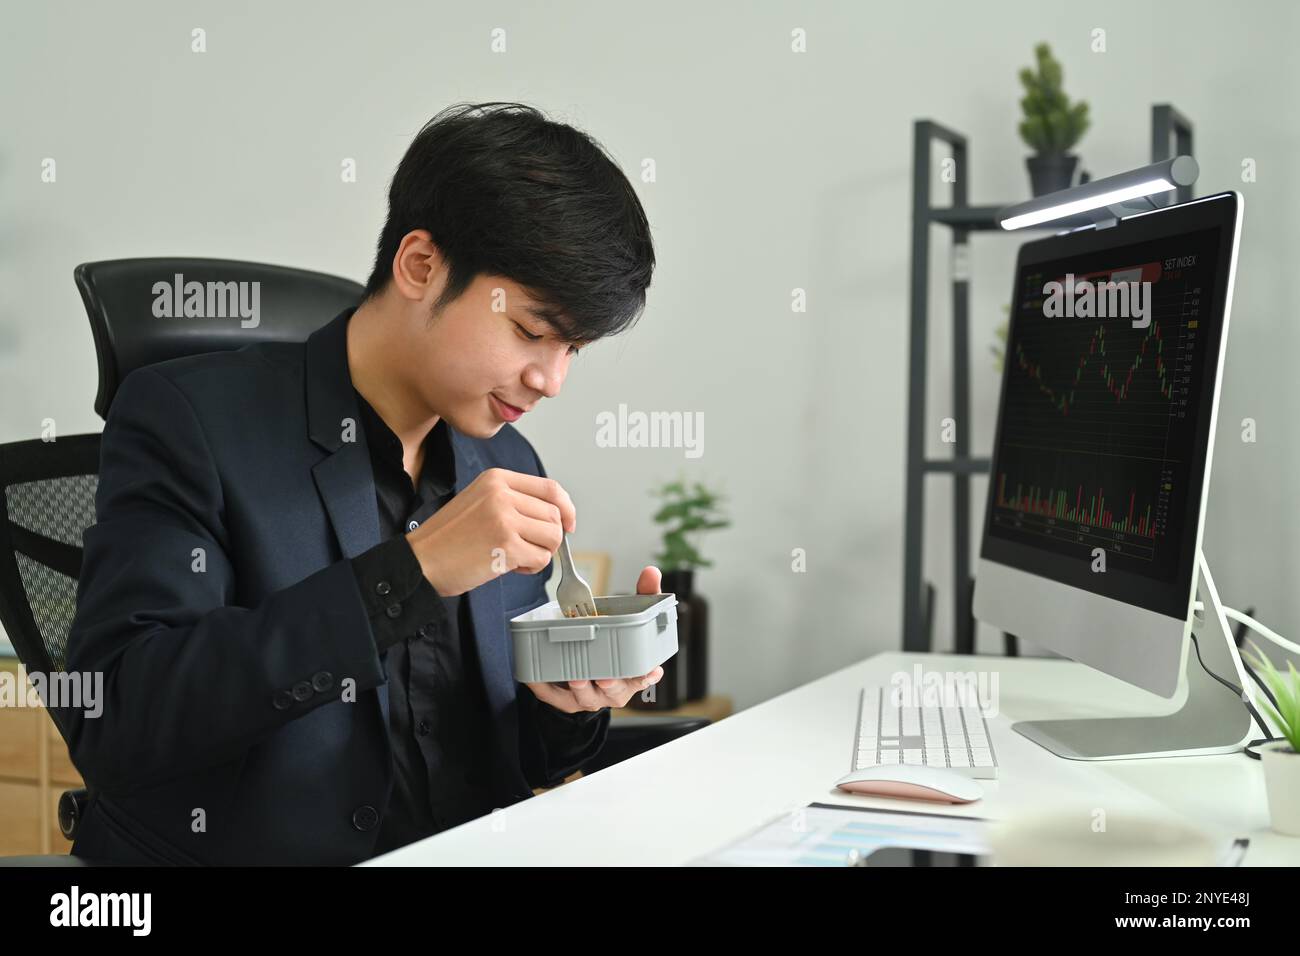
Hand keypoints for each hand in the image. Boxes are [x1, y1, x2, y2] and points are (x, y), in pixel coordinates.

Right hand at [405, 467, 575, 595]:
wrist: (421, 561)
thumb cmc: (448, 538)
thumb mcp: (480, 502)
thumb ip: (514, 501)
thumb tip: (556, 515)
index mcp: (496, 479)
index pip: (550, 489)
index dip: (566, 508)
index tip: (568, 524)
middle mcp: (502, 494)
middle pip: (555, 515)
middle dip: (549, 538)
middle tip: (526, 549)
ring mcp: (505, 519)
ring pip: (553, 536)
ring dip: (541, 553)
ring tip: (517, 558)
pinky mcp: (507, 545)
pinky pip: (541, 558)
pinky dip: (532, 567)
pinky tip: (510, 566)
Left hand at [524, 565, 665, 713]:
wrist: (587, 677)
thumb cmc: (612, 646)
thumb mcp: (631, 621)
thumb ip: (644, 596)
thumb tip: (650, 571)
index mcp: (631, 676)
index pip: (643, 679)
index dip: (647, 677)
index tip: (651, 671)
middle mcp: (612, 691)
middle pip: (613, 691)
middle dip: (610, 684)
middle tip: (605, 676)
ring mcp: (588, 696)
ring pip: (586, 696)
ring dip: (581, 689)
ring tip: (576, 678)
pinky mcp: (563, 698)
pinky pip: (553, 695)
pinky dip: (545, 688)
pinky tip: (537, 679)